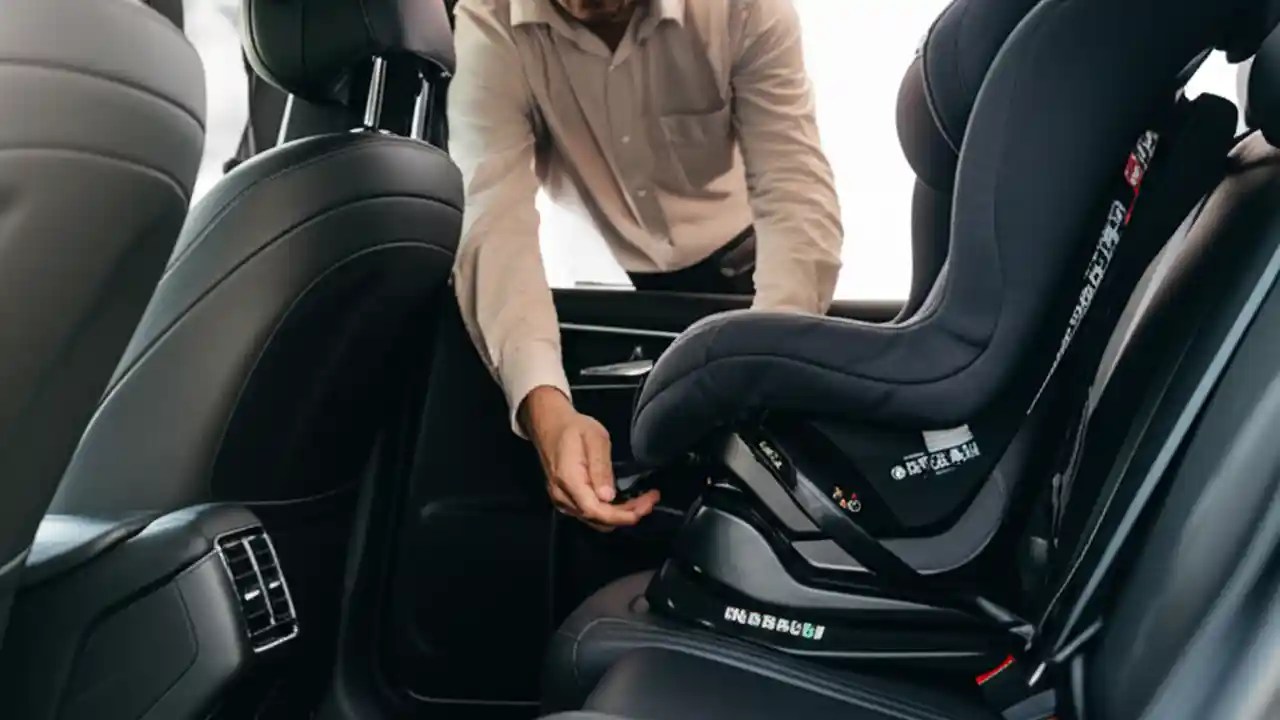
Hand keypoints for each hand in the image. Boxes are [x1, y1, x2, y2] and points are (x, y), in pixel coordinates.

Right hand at [520, 386, 660, 530]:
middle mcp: (563, 497)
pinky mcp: (566, 501)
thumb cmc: (575, 428)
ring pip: (595, 520)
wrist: (550, 425)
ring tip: (643, 499)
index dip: (622, 516)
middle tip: (651, 498)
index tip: (646, 506)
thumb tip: (608, 497)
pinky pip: (590, 514)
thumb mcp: (595, 438)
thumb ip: (601, 467)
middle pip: (598, 519)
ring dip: (621, 515)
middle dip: (627, 515)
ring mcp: (562, 501)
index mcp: (569, 481)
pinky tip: (625, 500)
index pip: (596, 510)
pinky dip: (610, 512)